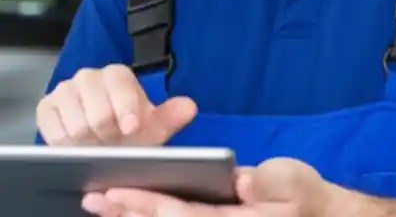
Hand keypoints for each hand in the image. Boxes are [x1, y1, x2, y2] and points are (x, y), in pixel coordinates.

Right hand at [37, 65, 197, 145]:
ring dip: (89, 144)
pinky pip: (54, 130)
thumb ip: (171, 116)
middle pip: (97, 112)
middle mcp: (88, 77)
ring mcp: (65, 91)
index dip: (126, 108)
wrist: (103, 141)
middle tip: (114, 144)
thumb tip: (189, 106)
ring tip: (98, 146)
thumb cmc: (129, 132)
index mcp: (117, 75)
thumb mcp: (154, 127)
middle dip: (108, 136)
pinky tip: (78, 146)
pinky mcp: (46, 107)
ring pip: (75, 125)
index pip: (119, 85)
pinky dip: (67, 145)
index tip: (131, 128)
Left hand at [81, 157, 342, 216]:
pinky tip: (125, 213)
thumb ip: (268, 182)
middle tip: (90, 199)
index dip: (147, 202)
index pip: (181, 214)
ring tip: (97, 206)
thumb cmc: (305, 195)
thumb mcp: (293, 181)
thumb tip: (244, 183)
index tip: (116, 191)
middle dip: (126, 212)